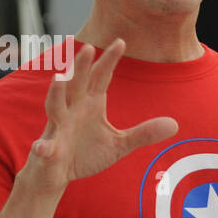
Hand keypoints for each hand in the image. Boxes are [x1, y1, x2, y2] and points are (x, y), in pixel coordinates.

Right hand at [21, 39, 177, 195]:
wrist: (57, 176)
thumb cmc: (85, 154)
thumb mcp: (119, 144)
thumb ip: (143, 132)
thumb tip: (175, 124)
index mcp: (90, 105)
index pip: (100, 78)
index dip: (108, 61)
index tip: (120, 42)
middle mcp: (72, 111)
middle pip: (76, 84)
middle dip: (80, 67)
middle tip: (88, 47)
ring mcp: (58, 130)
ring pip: (55, 107)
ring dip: (56, 93)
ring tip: (59, 79)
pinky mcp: (48, 151)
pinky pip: (45, 148)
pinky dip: (44, 148)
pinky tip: (42, 148)